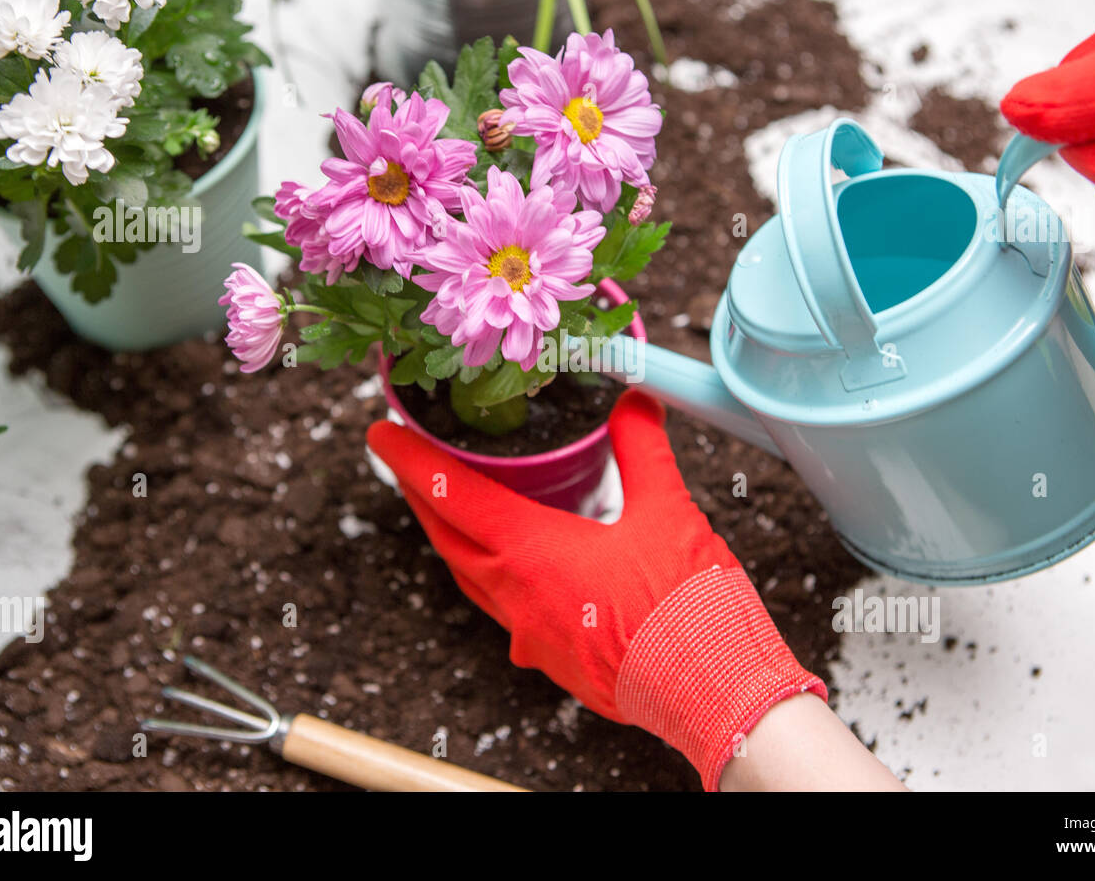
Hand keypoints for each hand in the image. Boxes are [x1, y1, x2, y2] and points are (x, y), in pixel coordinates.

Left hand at [367, 389, 825, 789]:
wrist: (714, 691)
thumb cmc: (687, 608)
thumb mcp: (668, 510)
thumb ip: (642, 449)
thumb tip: (633, 403)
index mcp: (532, 554)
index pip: (454, 497)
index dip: (413, 461)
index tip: (380, 436)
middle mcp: (518, 599)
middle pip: (450, 542)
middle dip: (424, 502)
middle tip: (410, 470)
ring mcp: (532, 637)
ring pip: (475, 583)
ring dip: (458, 544)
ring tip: (457, 517)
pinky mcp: (555, 663)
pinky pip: (509, 617)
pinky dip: (501, 585)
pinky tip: (524, 579)